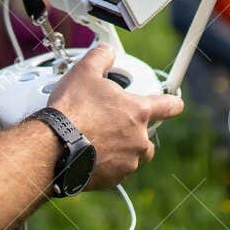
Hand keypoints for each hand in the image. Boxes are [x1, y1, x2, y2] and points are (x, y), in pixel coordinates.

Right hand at [47, 45, 183, 190]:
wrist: (54, 147)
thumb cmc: (71, 111)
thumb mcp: (85, 72)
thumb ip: (101, 57)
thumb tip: (107, 51)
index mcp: (138, 112)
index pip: (169, 105)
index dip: (172, 102)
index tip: (175, 103)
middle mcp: (138, 139)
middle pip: (147, 135)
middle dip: (134, 129)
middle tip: (113, 121)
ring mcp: (127, 162)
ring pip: (132, 155)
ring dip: (121, 148)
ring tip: (98, 138)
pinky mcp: (113, 179)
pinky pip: (116, 170)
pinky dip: (106, 164)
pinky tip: (89, 153)